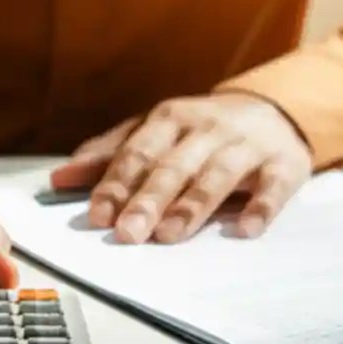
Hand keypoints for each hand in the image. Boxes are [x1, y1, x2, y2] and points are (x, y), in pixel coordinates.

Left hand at [49, 94, 312, 242]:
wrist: (277, 109)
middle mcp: (206, 129)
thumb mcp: (155, 131)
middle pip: (173, 167)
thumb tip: (59, 178)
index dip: (116, 184)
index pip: (138, 152)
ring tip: (170, 235)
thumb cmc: (202, 130)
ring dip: (193, 206)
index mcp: (170, 119)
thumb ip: (109, 154)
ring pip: (216, 176)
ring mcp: (246, 146)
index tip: (97, 215)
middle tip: (128, 234)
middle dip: (148, 200)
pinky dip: (261, 207)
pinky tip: (246, 230)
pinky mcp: (284, 165)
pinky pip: (273, 186)